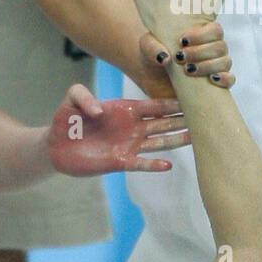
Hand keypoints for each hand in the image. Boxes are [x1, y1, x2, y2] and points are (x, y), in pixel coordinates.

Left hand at [48, 84, 189, 174]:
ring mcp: (128, 144)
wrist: (55, 145)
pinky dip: (153, 165)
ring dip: (176, 140)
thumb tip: (99, 110)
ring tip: (197, 138)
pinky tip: (168, 165)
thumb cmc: (65, 119)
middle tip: (207, 116)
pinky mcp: (120, 161)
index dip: (173, 102)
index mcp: (125, 109)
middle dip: (184, 119)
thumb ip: (82, 96)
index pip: (155, 105)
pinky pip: (141, 163)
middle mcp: (132, 126)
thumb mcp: (71, 99)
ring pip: (159, 142)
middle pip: (164, 122)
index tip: (194, 97)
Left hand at [137, 20, 234, 93]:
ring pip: (225, 62)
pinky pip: (230, 80)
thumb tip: (165, 57)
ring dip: (207, 65)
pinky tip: (211, 79)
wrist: (153, 79)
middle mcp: (211, 49)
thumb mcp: (147, 47)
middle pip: (220, 46)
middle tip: (180, 57)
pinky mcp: (215, 85)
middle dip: (200, 52)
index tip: (182, 41)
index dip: (202, 35)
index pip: (215, 30)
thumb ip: (151, 46)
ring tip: (187, 69)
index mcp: (200, 35)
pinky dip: (224, 78)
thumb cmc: (153, 56)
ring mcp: (215, 66)